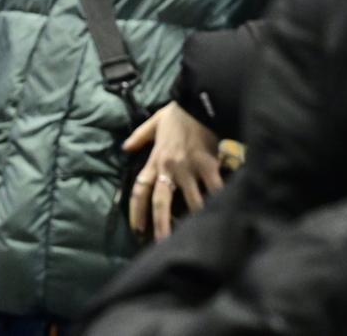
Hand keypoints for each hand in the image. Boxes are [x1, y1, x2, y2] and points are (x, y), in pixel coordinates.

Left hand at [124, 102, 222, 238]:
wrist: (201, 102)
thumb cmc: (179, 113)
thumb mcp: (155, 122)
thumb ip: (140, 136)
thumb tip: (125, 148)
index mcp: (155, 159)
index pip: (140, 188)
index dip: (136, 210)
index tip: (136, 228)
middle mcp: (169, 167)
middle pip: (161, 202)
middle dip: (160, 225)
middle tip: (161, 245)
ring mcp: (189, 168)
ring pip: (189, 201)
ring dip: (192, 220)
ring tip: (195, 236)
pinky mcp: (208, 165)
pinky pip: (213, 188)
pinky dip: (217, 201)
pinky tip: (221, 215)